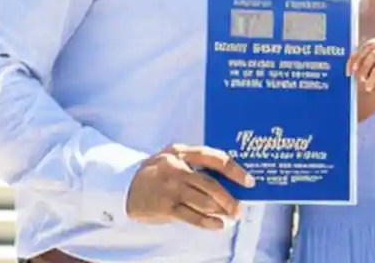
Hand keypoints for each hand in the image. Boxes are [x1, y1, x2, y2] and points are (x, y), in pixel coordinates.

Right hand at [125, 143, 253, 229]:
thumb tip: (229, 180)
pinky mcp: (165, 207)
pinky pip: (191, 216)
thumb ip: (196, 163)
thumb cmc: (157, 171)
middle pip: (210, 183)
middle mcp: (175, 168)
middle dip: (229, 197)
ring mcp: (170, 188)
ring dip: (221, 210)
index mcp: (181, 151)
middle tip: (239, 207)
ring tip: (231, 215)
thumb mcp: (173, 157)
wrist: (126, 185)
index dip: (234, 170)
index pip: (213, 158)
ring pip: (203, 201)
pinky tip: (217, 224)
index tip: (249, 181)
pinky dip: (207, 222)